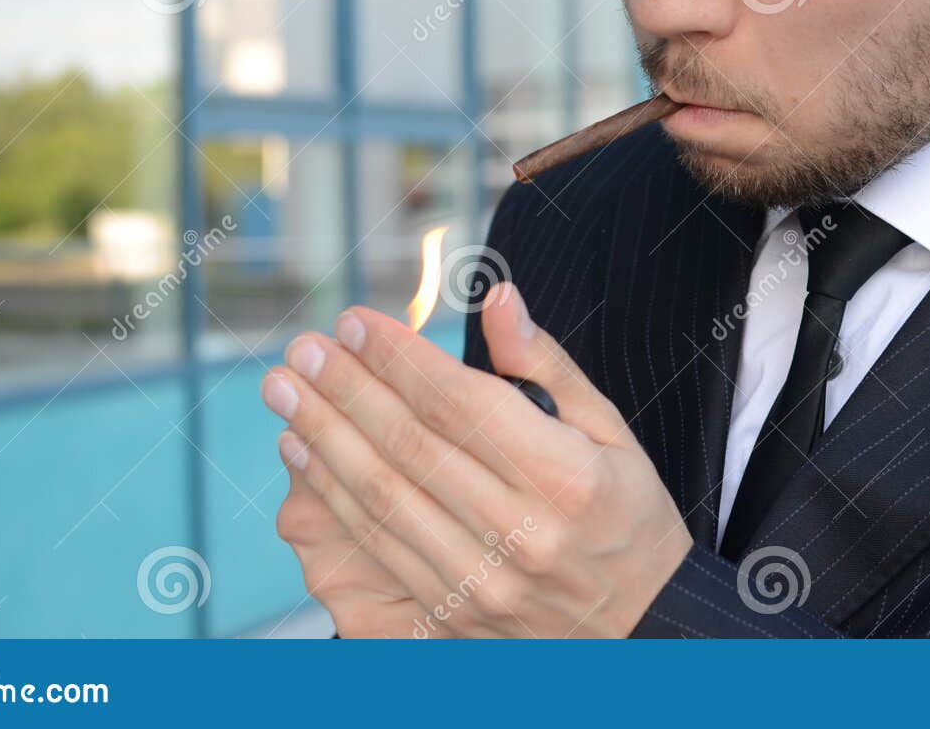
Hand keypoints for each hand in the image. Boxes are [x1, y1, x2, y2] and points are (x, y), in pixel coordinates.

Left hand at [260, 282, 692, 637]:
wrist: (643, 631)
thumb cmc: (628, 517)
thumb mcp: (611, 432)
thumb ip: (546, 366)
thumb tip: (499, 299)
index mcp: (564, 475)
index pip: (458, 403)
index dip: (396, 358)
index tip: (352, 323)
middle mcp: (521, 531)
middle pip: (408, 447)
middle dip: (344, 389)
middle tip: (303, 348)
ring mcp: (484, 581)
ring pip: (381, 499)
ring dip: (323, 438)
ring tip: (286, 392)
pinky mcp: (456, 615)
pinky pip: (378, 548)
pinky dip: (332, 497)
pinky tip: (305, 454)